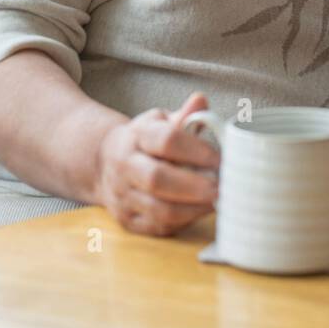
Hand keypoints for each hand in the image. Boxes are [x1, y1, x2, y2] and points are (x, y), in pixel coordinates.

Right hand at [95, 92, 220, 235]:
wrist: (105, 163)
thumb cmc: (145, 140)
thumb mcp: (160, 121)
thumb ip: (184, 115)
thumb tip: (201, 100)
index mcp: (137, 136)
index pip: (167, 140)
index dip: (197, 151)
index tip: (222, 159)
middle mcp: (124, 166)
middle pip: (157, 179)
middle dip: (195, 186)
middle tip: (223, 187)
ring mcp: (122, 195)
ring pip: (158, 209)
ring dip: (193, 208)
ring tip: (218, 201)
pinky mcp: (127, 220)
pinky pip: (158, 227)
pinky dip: (184, 222)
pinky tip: (201, 211)